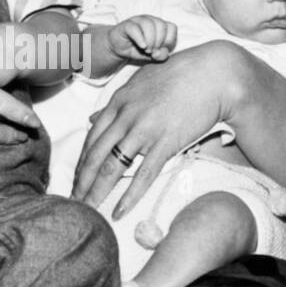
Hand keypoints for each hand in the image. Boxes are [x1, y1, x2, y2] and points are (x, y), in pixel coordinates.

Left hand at [73, 41, 236, 218]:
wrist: (213, 75)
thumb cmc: (179, 75)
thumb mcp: (140, 83)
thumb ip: (115, 103)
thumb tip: (92, 118)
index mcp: (118, 102)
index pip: (91, 138)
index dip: (81, 162)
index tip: (75, 180)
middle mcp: (125, 116)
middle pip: (95, 156)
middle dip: (81, 182)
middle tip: (72, 202)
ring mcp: (144, 130)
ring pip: (111, 168)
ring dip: (96, 192)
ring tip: (88, 211)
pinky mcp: (165, 142)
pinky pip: (143, 175)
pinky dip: (129, 196)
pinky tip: (118, 211)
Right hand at [107, 14, 176, 65]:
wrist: (119, 49)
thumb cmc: (138, 49)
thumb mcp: (152, 56)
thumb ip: (160, 56)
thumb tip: (160, 53)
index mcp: (159, 25)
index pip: (172, 27)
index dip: (170, 40)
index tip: (162, 50)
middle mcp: (150, 20)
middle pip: (161, 25)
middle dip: (159, 41)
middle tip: (153, 51)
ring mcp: (138, 21)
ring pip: (148, 24)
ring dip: (150, 40)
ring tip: (147, 50)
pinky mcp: (126, 25)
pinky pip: (135, 28)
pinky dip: (140, 39)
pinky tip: (142, 46)